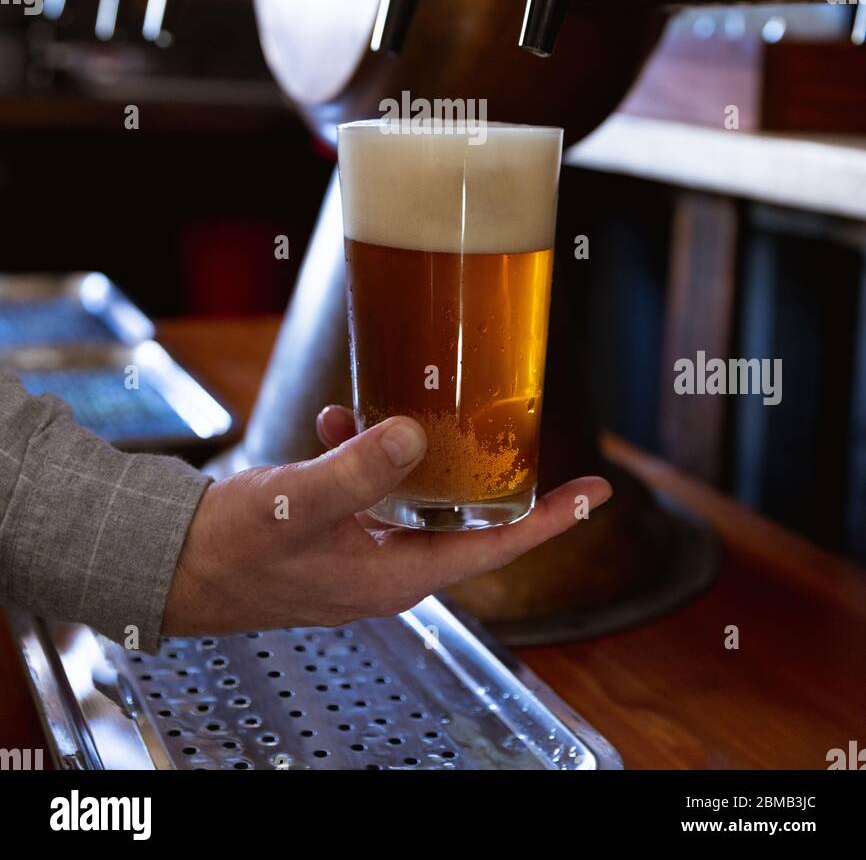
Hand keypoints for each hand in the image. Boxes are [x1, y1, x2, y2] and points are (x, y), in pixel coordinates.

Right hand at [162, 405, 611, 635]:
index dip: (547, 521)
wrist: (170, 564)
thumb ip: (358, 470)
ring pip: (412, 496)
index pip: (492, 548)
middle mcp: (386, 568)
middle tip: (516, 429)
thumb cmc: (232, 549)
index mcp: (394, 576)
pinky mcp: (333, 534)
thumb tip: (415, 434)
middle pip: (462, 518)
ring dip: (410, 451)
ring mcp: (359, 553)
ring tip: (399, 406)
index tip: (594, 494)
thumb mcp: (299, 504)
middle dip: (483, 473)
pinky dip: (361, 452)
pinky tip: (335, 420)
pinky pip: (368, 490)